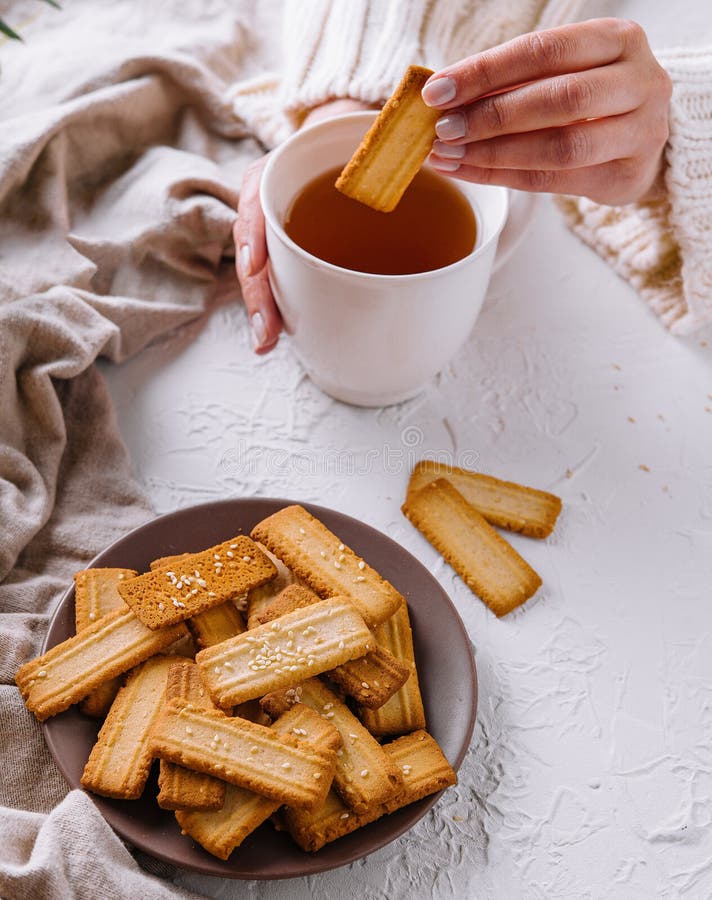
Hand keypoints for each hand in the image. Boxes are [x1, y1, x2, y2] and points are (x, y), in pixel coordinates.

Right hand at [234, 99, 371, 352]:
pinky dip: (279, 306)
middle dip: (258, 291)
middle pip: (255, 247)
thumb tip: (427, 162)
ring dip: (263, 307)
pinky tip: (280, 335)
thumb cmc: (362, 140)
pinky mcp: (288, 250)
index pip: (258, 201)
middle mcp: (270, 199)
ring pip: (261, 269)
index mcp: (282, 167)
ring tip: (266, 342)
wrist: (351, 137)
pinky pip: (277, 277)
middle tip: (266, 331)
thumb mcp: (373, 136)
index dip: (255, 235)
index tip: (256, 266)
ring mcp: (277, 226)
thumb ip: (390, 150)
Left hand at [422, 18, 671, 204]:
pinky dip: (504, 178)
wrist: (642, 143)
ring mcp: (641, 131)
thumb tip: (445, 96)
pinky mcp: (627, 175)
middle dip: (491, 116)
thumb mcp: (563, 74)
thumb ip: (514, 81)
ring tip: (451, 154)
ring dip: (495, 153)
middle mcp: (639, 81)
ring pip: (560, 146)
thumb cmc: (593, 100)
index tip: (438, 90)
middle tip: (444, 129)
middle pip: (557, 100)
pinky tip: (470, 172)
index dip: (486, 71)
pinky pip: (555, 181)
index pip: (543, 51)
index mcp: (618, 39)